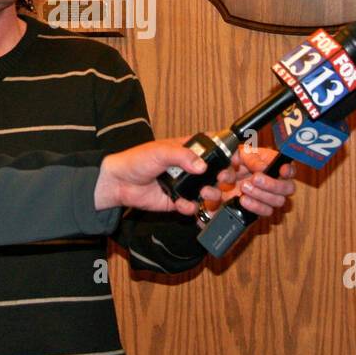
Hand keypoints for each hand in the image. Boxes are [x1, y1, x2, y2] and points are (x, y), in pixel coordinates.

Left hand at [95, 139, 223, 214]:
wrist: (119, 183)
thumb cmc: (136, 161)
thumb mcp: (160, 152)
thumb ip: (182, 156)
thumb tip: (201, 166)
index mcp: (188, 150)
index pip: (214, 147)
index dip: (227, 151)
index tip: (236, 157)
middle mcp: (190, 168)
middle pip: (219, 171)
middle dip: (225, 175)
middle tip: (222, 178)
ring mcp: (186, 185)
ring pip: (210, 191)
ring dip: (211, 193)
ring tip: (203, 193)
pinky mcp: (178, 201)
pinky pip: (193, 207)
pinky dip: (190, 207)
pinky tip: (180, 203)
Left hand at [226, 145, 296, 216]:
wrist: (220, 180)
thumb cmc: (234, 164)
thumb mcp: (239, 154)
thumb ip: (250, 157)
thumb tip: (261, 167)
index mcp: (273, 164)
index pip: (290, 168)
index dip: (290, 170)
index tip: (283, 170)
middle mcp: (276, 182)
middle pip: (288, 187)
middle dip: (273, 184)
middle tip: (255, 178)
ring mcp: (270, 196)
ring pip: (278, 201)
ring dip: (261, 194)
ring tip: (244, 187)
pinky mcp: (261, 208)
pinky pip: (266, 212)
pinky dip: (254, 206)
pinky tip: (243, 199)